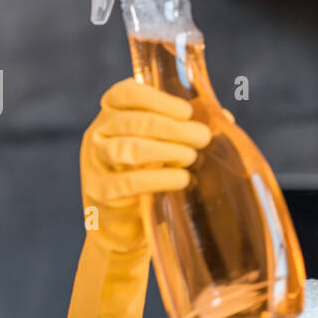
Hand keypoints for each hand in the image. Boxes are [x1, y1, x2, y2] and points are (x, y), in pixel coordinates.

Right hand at [80, 78, 211, 251]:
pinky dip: (158, 179)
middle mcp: (98, 133)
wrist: (125, 223)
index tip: (187, 111)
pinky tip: (182, 178)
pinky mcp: (99, 191)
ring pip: (127, 148)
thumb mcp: (165, 146)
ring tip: (192, 157)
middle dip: (172, 128)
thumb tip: (223, 118)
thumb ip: (187, 128)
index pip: (125, 94)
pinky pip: (127, 182)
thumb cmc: (148, 175)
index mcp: (113, 114)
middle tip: (202, 137)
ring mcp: (94, 162)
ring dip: (165, 150)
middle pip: (132, 121)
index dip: (156, 98)